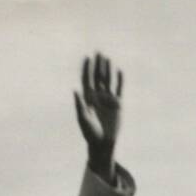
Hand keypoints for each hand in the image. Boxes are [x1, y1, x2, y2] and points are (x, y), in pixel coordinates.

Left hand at [73, 53, 122, 175]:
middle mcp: (97, 97)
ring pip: (108, 80)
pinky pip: (119, 89)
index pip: (87, 80)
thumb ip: (80, 104)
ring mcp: (108, 99)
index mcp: (88, 99)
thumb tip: (75, 90)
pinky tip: (119, 71)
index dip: (87, 69)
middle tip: (98, 52)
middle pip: (97, 77)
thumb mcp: (83, 119)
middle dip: (97, 65)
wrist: (102, 143)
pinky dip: (119, 80)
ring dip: (107, 70)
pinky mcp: (118, 104)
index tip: (87, 58)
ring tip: (107, 58)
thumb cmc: (90, 133)